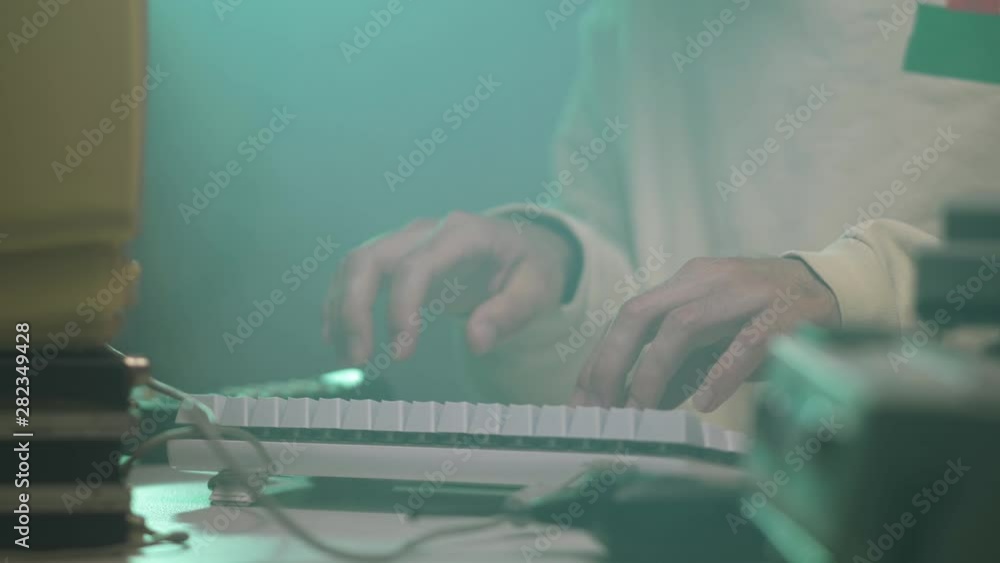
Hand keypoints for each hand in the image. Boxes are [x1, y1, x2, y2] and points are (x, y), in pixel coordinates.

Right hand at [323, 211, 578, 365]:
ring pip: (355, 264)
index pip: (416, 266)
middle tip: (359, 359)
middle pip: (370, 258)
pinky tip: (338, 338)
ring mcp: (406, 239)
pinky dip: (340, 303)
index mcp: (463, 234)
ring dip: (341, 309)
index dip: (400, 309)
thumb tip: (476, 341)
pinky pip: (356, 272)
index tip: (401, 354)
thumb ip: (508, 314)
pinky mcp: (395, 254)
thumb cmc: (530, 268)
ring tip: (350, 357)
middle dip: (354, 309)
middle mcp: (426, 230)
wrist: (524, 245)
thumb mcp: (537, 290)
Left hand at [571, 257, 840, 411]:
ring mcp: (745, 291)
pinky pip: (746, 342)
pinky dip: (721, 373)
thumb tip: (633, 403)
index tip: (583, 399)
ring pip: (684, 323)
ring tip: (643, 408)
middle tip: (602, 407)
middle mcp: (708, 279)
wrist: (831, 288)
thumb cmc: (764, 317)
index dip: (601, 358)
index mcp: (686, 282)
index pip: (629, 316)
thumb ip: (677, 365)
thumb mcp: (714, 336)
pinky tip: (707, 400)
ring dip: (655, 370)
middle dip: (613, 362)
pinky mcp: (784, 311)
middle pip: (641, 312)